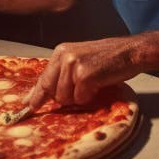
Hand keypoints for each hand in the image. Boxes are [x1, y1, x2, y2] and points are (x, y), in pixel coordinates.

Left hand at [28, 37, 142, 109]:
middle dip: (65, 97)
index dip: (36, 95)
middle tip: (82, 89)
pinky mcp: (85, 75)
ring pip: (65, 98)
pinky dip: (90, 96)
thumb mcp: (80, 60)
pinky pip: (80, 98)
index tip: (28, 107)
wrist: (130, 51)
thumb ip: (62, 75)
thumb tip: (41, 95)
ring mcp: (73, 65)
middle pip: (51, 91)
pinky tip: (99, 83)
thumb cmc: (109, 58)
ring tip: (93, 83)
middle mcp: (64, 56)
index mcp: (61, 51)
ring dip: (79, 96)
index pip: (43, 78)